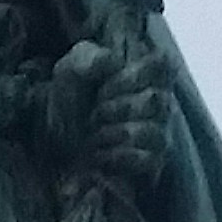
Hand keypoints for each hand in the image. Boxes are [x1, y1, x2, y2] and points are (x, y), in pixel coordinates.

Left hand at [50, 35, 168, 208]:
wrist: (59, 141)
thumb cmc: (72, 100)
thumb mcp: (70, 70)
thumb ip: (88, 58)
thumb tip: (111, 61)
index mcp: (146, 74)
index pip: (161, 64)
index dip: (128, 78)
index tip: (102, 89)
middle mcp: (160, 102)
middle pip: (154, 99)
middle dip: (114, 108)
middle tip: (93, 115)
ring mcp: (160, 133)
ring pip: (151, 130)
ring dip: (113, 133)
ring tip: (94, 137)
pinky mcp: (153, 162)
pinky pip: (148, 159)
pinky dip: (117, 156)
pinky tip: (100, 155)